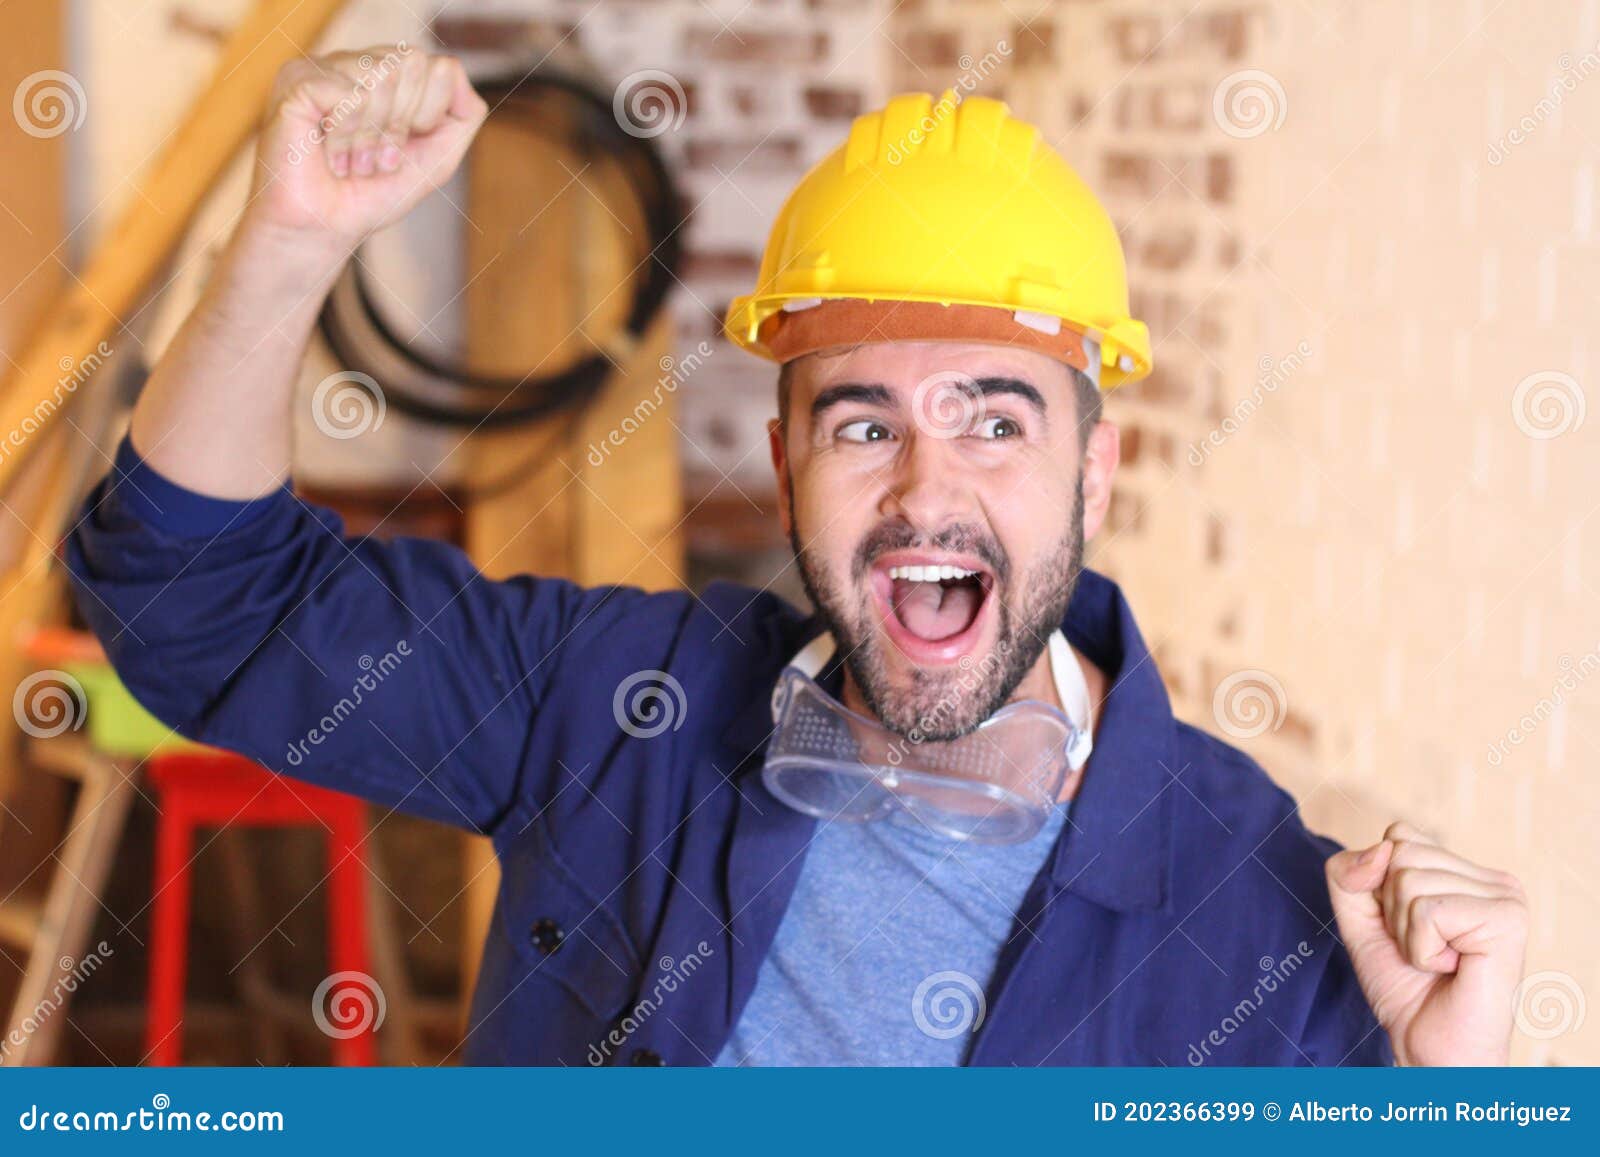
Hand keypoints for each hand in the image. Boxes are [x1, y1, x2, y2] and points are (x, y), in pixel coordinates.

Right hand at [244, 43, 487, 252]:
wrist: (325, 228)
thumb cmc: (374, 194)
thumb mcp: (438, 157)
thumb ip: (463, 114)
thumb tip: (451, 66)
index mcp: (389, 73)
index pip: (440, 67)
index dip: (428, 117)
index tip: (399, 151)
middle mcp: (357, 61)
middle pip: (412, 63)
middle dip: (401, 125)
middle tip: (374, 160)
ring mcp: (324, 66)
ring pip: (381, 74)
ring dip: (372, 136)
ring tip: (352, 161)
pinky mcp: (297, 80)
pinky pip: (348, 93)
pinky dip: (347, 136)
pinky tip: (331, 157)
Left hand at [1325, 821, 1527, 1065]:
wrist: (1428, 1045)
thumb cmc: (1403, 986)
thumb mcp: (1358, 918)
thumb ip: (1348, 874)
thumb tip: (1382, 848)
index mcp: (1464, 872)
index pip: (1397, 836)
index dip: (1380, 887)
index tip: (1407, 929)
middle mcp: (1492, 878)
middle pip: (1401, 853)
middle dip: (1392, 910)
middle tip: (1425, 950)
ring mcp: (1505, 895)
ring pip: (1410, 879)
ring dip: (1408, 933)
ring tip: (1439, 962)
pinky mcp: (1508, 918)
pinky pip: (1429, 911)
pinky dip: (1423, 948)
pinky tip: (1452, 968)